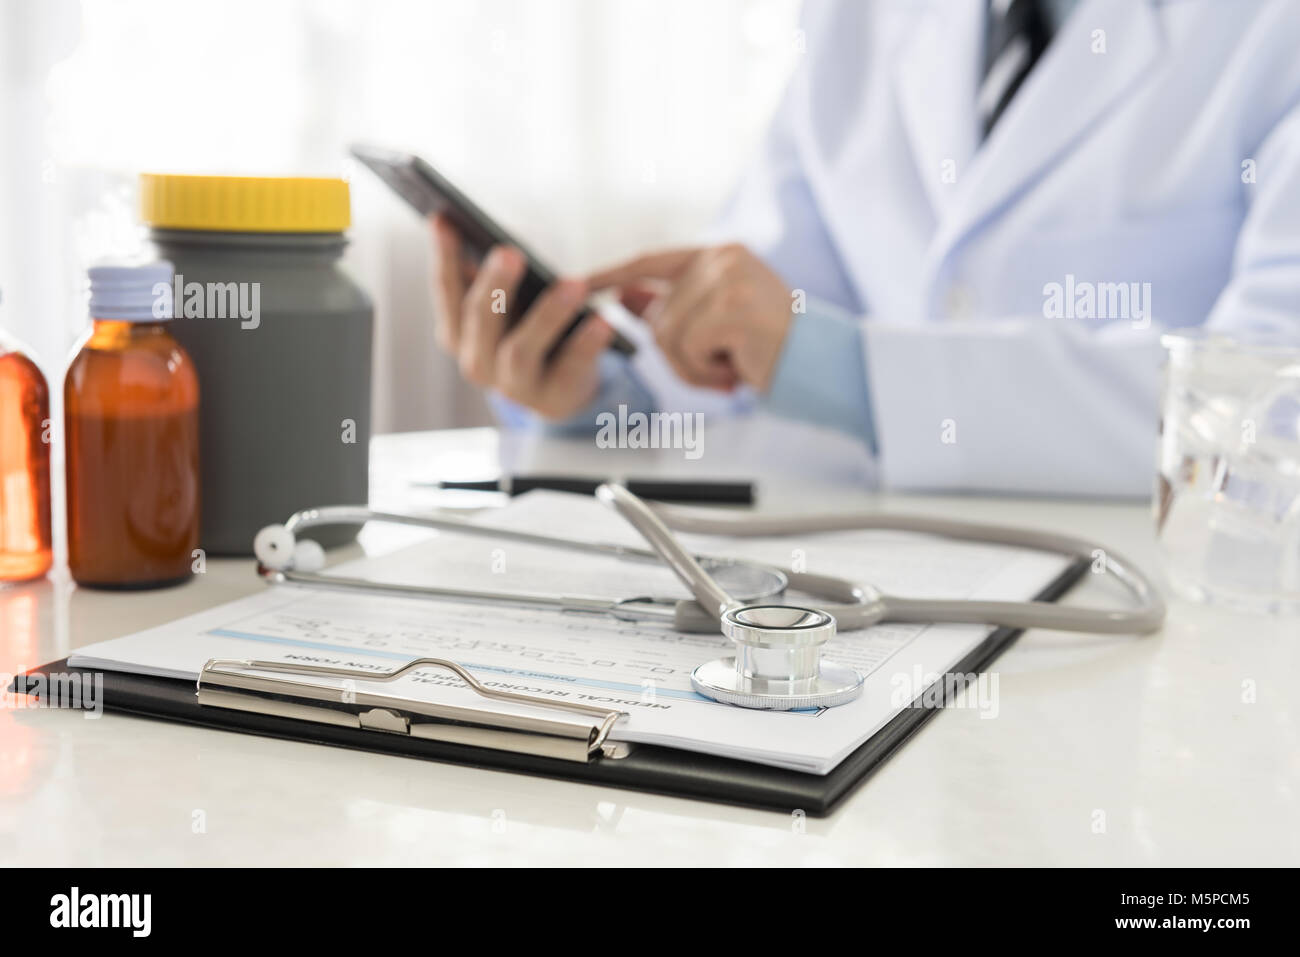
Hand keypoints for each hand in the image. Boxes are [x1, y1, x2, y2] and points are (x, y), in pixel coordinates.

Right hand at [430, 214, 612, 419]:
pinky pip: (570, 366)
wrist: (561, 389)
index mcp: (458, 334)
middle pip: (480, 322)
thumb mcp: (505, 306)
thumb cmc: (529, 332)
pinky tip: (604, 319)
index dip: (444, 256)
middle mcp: (478, 362)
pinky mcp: (554, 397)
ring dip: (547, 315)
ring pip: (520, 350)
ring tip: (574, 284)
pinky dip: (587, 342)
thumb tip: (472, 228)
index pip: (447, 291)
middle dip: (494, 285)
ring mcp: (514, 385)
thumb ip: (489, 278)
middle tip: (509, 252)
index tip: (444, 218)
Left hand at [587, 243, 792, 391]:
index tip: (579, 284)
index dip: (612, 275)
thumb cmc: (771, 349)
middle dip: (679, 353)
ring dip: (692, 366)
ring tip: (731, 366)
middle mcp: (723, 258)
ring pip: (667, 333)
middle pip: (657, 313)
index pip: (650, 261)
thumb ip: (672, 307)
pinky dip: (704, 371)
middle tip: (721, 364)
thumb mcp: (714, 325)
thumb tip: (624, 298)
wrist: (821, 366)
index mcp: (719, 254)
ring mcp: (728, 278)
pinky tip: (736, 369)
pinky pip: (685, 348)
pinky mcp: (731, 306)